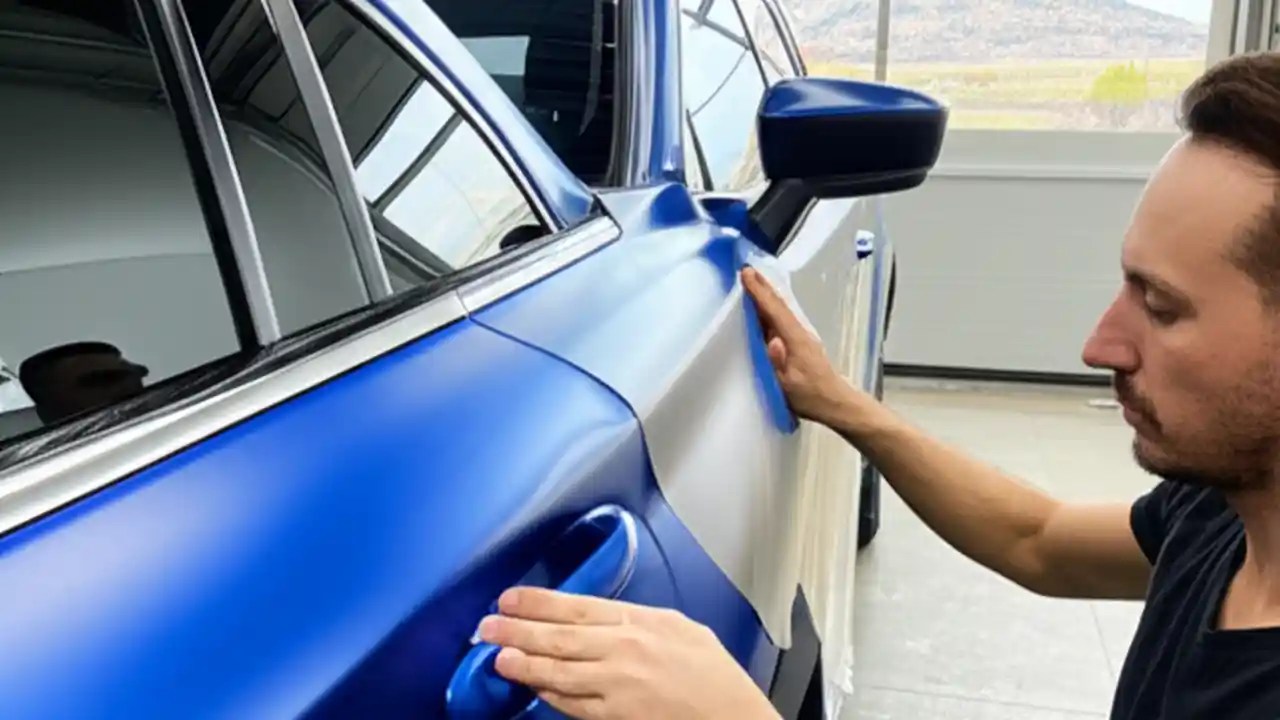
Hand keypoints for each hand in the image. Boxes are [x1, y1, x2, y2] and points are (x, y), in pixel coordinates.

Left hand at [477, 588, 780, 719]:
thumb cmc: (713, 676)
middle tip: (487, 626)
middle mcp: (625, 648)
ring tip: (497, 656)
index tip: (510, 599)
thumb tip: (603, 620)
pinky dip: (550, 694)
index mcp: (640, 621)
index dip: (538, 603)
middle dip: (518, 630)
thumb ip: (638, 622)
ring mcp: (619, 684)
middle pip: (558, 636)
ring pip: (559, 671)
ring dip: (523, 663)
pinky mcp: (618, 714)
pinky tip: (532, 688)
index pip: (576, 607)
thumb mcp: (680, 629)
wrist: (732, 716)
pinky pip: (574, 704)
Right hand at [741, 266, 858, 425]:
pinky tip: (764, 308)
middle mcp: (800, 333)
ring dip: (767, 295)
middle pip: (779, 305)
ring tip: (753, 281)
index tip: (746, 273)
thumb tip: (772, 340)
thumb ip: (778, 363)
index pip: (775, 311)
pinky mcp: (801, 342)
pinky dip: (772, 308)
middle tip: (747, 268)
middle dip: (763, 286)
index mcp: (795, 340)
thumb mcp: (788, 385)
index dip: (760, 292)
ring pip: (781, 310)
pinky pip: (782, 319)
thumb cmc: (809, 396)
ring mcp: (802, 336)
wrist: (835, 402)